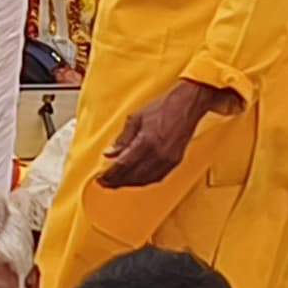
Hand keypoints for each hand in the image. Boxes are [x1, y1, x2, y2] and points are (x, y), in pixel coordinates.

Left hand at [97, 76, 235, 189]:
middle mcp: (158, 154)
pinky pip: (156, 177)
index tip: (101, 178)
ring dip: (129, 183)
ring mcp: (168, 160)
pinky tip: (135, 178)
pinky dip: (143, 180)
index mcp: (146, 142)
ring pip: (145, 180)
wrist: (187, 105)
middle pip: (133, 176)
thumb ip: (122, 138)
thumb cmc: (162, 107)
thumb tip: (109, 153)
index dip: (110, 174)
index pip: (123, 165)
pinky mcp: (175, 162)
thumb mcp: (135, 118)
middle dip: (117, 181)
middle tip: (105, 182)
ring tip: (117, 181)